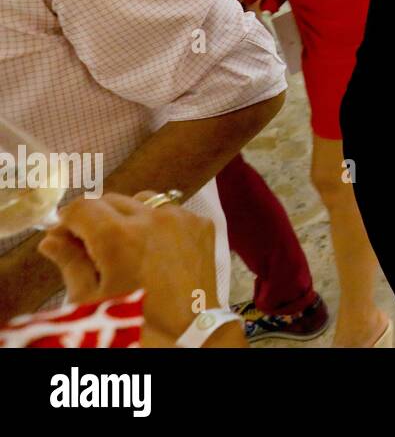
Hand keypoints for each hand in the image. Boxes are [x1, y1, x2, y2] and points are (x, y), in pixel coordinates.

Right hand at [37, 192, 223, 346]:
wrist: (191, 336)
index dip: (66, 221)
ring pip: (143, 201)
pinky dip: (158, 224)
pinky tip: (154, 248)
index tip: (63, 237)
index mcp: (119, 236)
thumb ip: (70, 263)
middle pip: (110, 200)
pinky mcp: (201, 226)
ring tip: (125, 247)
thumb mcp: (91, 301)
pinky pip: (172, 212)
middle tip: (90, 245)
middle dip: (94, 219)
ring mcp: (181, 219)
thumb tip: (51, 240)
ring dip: (128, 216)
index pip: (81, 207)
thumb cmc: (134, 324)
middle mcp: (152, 218)